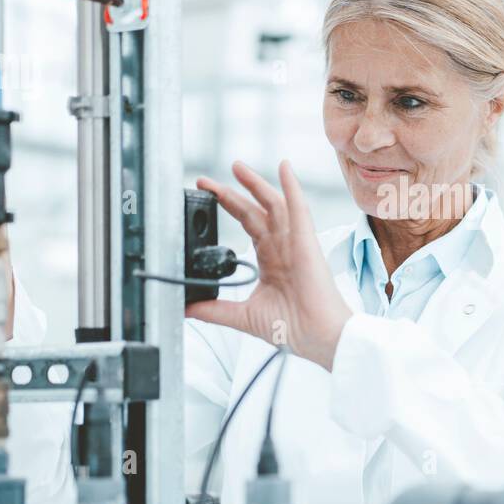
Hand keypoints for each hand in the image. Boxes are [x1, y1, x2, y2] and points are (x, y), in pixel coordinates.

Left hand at [186, 160, 352, 370]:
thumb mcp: (242, 316)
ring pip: (274, 203)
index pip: (246, 225)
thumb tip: (187, 307)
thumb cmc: (292, 328)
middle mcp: (281, 247)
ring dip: (256, 183)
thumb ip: (214, 310)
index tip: (205, 196)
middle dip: (230, 193)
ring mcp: (294, 242)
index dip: (227, 208)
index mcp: (270, 261)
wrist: (316, 337)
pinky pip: (299, 208)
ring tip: (236, 166)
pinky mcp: (306, 241)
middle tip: (206, 180)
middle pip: (254, 210)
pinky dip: (291, 186)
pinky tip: (284, 167)